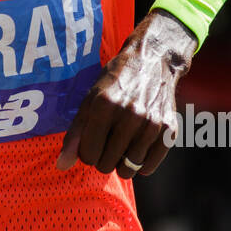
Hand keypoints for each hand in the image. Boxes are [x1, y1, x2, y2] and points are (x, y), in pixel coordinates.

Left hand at [56, 10, 196, 178]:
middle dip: (103, 157)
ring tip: (122, 143)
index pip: (88, 154)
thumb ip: (75, 133)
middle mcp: (130, 115)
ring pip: (128, 169)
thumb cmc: (117, 81)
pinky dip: (141, 164)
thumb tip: (62, 165)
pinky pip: (149, 167)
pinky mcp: (169, 130)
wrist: (153, 60)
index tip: (92, 140)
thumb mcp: (90, 99)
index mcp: (105, 105)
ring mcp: (151, 124)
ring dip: (122, 161)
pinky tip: (137, 148)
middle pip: (107, 165)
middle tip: (108, 140)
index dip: (86, 152)